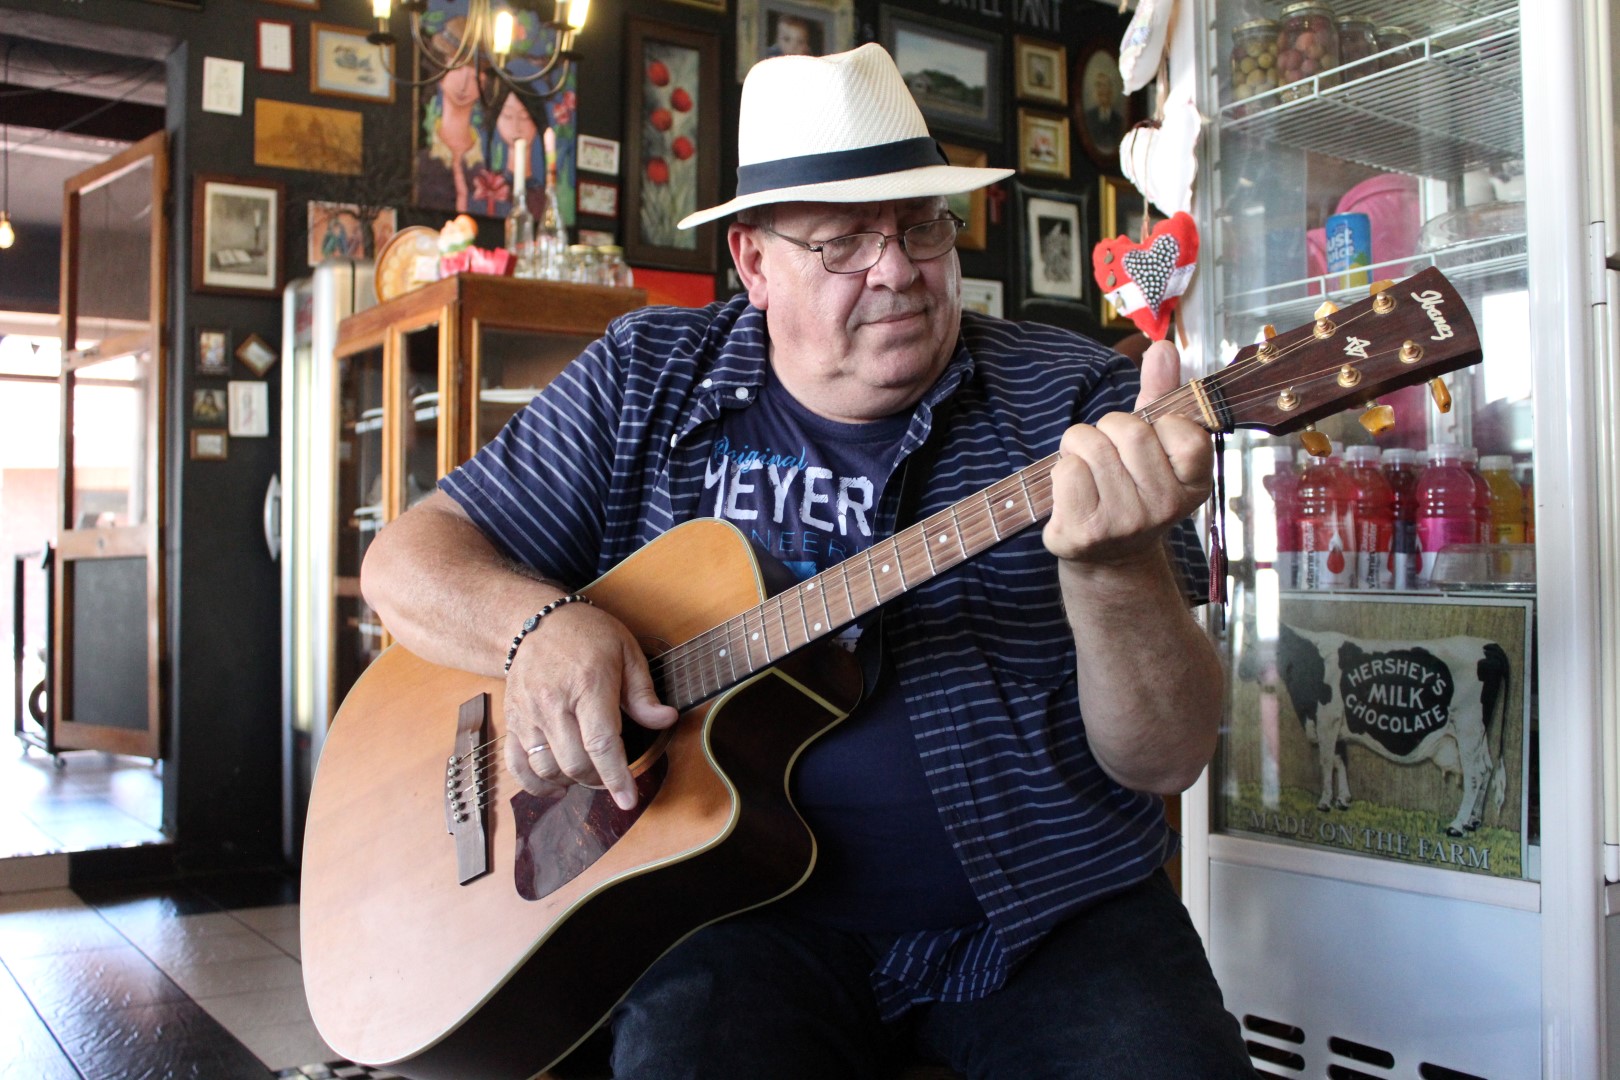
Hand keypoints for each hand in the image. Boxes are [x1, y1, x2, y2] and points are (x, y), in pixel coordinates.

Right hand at [502, 602, 678, 809]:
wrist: (535, 621)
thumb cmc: (587, 635)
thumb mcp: (626, 651)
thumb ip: (643, 692)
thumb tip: (666, 720)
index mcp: (588, 684)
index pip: (601, 743)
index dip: (616, 776)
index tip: (628, 799)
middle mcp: (553, 702)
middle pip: (575, 762)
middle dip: (599, 780)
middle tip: (613, 777)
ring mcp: (528, 713)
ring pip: (546, 768)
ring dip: (571, 781)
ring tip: (588, 772)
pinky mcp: (513, 721)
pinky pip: (517, 765)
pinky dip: (536, 784)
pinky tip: (556, 786)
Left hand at [1042, 340, 1212, 567]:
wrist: (1107, 556)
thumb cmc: (1130, 488)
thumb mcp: (1154, 444)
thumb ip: (1160, 394)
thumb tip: (1163, 347)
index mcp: (1194, 484)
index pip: (1184, 431)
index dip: (1158, 425)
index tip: (1151, 443)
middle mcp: (1165, 508)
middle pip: (1127, 429)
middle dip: (1107, 429)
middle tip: (1107, 453)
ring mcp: (1125, 524)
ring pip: (1091, 446)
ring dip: (1078, 447)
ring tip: (1087, 469)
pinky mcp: (1085, 533)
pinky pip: (1067, 471)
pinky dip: (1061, 472)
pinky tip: (1073, 492)